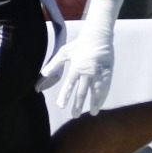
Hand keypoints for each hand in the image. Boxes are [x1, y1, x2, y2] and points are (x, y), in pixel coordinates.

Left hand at [36, 0, 115, 117]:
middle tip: (74, 115)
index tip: (61, 105)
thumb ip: (54, 63)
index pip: (70, 84)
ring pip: (96, 92)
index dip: (65, 95)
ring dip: (94, 103)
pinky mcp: (108, 73)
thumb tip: (44, 73)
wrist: (98, 37)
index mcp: (77, 67)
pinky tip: (100, 105)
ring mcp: (99, 73)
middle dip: (78, 104)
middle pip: (82, 91)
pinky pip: (105, 88)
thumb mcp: (64, 52)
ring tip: (92, 113)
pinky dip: (103, 97)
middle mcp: (88, 72)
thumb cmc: (79, 44)